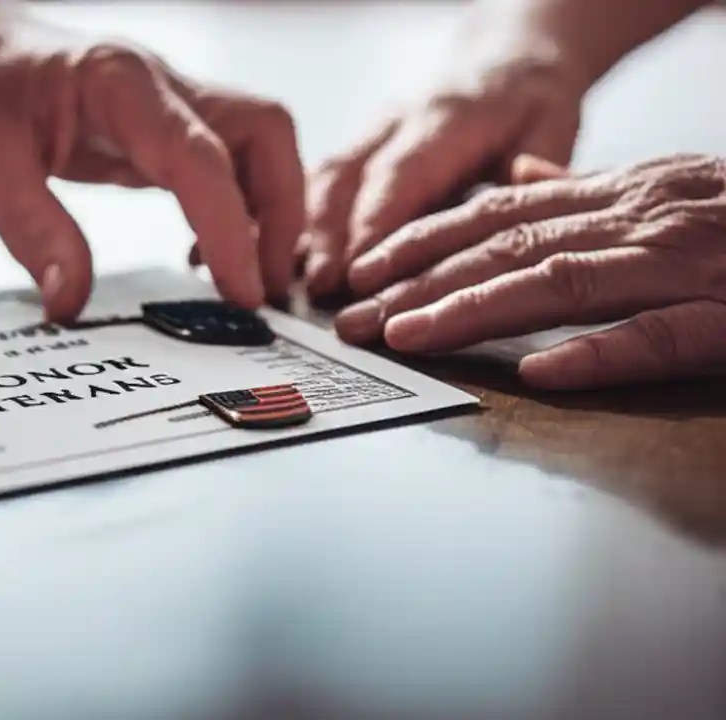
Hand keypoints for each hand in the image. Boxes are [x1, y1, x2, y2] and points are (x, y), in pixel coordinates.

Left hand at [0, 4, 303, 319]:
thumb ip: (34, 234)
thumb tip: (72, 306)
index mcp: (117, 83)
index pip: (200, 156)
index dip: (231, 229)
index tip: (244, 293)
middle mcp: (156, 86)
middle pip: (264, 132)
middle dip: (280, 212)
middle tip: (263, 290)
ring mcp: (162, 104)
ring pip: (254, 144)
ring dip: (265, 212)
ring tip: (243, 283)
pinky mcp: (154, 129)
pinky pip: (219, 164)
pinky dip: (231, 210)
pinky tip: (202, 258)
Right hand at [302, 55, 586, 297]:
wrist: (503, 59)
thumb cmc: (531, 99)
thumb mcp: (554, 125)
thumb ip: (537, 170)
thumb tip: (518, 204)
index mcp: (448, 116)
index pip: (402, 173)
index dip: (374, 222)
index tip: (357, 271)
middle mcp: (398, 122)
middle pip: (349, 178)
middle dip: (328, 237)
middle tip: (318, 288)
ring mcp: (370, 134)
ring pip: (326, 179)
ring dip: (307, 233)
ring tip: (294, 282)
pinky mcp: (357, 148)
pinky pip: (319, 181)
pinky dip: (298, 221)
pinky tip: (286, 259)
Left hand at [334, 153, 725, 388]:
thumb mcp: (666, 190)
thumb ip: (586, 190)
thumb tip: (516, 179)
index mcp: (623, 193)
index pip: (499, 213)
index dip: (422, 240)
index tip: (360, 270)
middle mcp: (644, 218)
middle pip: (509, 247)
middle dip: (420, 283)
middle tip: (353, 320)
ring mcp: (691, 263)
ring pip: (564, 282)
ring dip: (475, 310)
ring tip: (408, 337)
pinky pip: (664, 334)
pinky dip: (601, 353)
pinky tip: (543, 373)